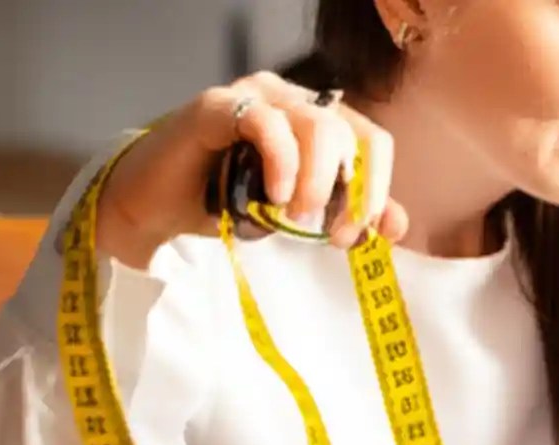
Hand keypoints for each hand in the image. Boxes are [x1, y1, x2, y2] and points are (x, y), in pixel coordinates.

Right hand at [95, 71, 408, 267]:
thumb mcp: (299, 214)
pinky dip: (281, 162)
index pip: (373, 142)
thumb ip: (347, 214)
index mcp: (321, 121)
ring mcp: (258, 96)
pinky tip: (274, 195)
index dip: (378, 188)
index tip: (363, 231)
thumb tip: (398, 228)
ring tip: (299, 216)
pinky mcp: (220, 105)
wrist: (160, 207)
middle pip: (350, 134)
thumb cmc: (228, 203)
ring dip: (318, 179)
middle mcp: (295, 100)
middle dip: (350, 191)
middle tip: (333, 235)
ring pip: (317, 124)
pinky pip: (267, 123)